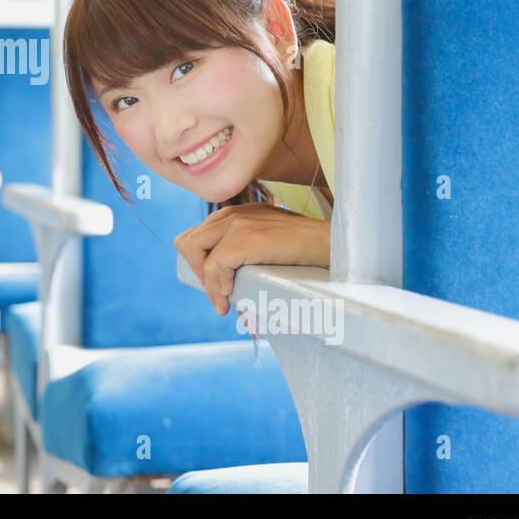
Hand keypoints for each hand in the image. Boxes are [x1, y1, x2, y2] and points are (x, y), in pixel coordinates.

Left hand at [174, 204, 330, 316]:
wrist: (331, 245)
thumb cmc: (304, 251)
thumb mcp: (268, 244)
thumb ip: (247, 252)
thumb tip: (228, 289)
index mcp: (235, 214)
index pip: (195, 236)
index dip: (197, 262)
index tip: (215, 286)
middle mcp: (233, 214)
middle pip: (186, 242)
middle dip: (197, 272)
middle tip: (217, 296)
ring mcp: (239, 224)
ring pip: (196, 253)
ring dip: (207, 284)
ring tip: (222, 304)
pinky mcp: (247, 238)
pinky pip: (216, 264)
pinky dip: (219, 285)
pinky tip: (231, 296)